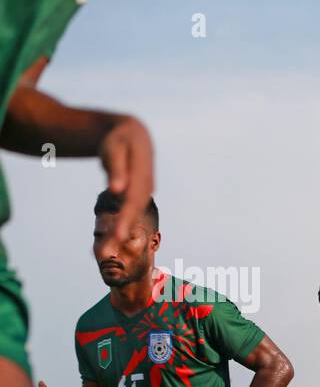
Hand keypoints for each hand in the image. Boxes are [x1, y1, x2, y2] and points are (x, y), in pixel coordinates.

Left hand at [99, 117, 154, 244]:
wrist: (133, 134)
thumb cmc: (120, 139)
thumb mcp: (114, 148)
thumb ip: (117, 170)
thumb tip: (116, 191)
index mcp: (142, 174)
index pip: (134, 200)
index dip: (127, 219)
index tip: (118, 237)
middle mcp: (147, 186)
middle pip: (134, 212)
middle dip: (122, 232)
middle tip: (107, 252)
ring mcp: (144, 192)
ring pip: (132, 215)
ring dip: (120, 233)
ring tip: (106, 251)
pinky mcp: (138, 196)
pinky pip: (129, 212)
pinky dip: (121, 225)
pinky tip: (111, 239)